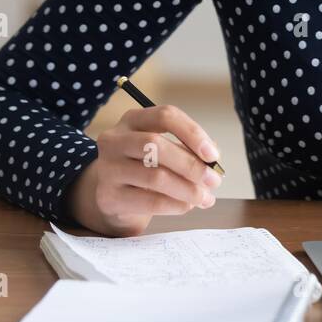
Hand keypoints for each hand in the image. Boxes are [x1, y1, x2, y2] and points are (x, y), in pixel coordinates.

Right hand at [66, 104, 222, 236]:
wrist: (112, 196)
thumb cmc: (144, 167)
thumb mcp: (164, 151)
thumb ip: (189, 150)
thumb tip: (214, 159)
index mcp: (133, 120)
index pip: (165, 116)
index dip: (193, 133)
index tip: (213, 155)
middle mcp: (114, 140)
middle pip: (155, 145)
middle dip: (191, 165)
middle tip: (213, 181)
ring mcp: (108, 168)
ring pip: (155, 177)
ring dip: (187, 189)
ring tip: (205, 198)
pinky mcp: (108, 197)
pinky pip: (149, 202)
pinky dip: (175, 205)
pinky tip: (187, 206)